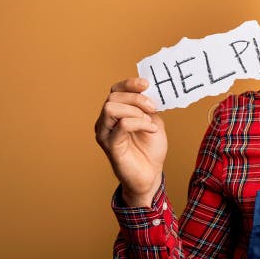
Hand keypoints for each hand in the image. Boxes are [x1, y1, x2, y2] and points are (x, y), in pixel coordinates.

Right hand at [95, 77, 166, 206]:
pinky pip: (122, 125)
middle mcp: (106, 121)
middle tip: (153, 108)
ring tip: (150, 122)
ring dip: (135, 111)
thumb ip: (148, 107)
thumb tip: (151, 92)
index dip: (129, 84)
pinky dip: (139, 123)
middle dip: (136, 98)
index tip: (146, 84)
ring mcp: (106, 134)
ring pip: (111, 108)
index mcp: (116, 113)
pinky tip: (151, 129)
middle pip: (113, 97)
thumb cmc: (150, 149)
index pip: (115, 90)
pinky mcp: (111, 146)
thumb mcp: (153, 121)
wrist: (151, 174)